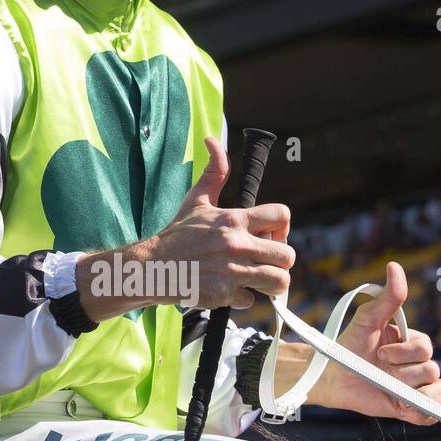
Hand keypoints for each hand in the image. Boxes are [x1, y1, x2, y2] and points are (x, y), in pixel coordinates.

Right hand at [150, 136, 293, 308]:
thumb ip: (214, 171)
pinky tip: (231, 290)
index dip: (282, 226)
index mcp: (234, 220)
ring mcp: (232, 272)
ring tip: (259, 279)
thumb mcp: (196, 200)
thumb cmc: (177, 233)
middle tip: (267, 261)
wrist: (152, 266)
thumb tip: (213, 140)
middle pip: (288, 255)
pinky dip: (244, 298)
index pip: (282, 216)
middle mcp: (237, 245)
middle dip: (282, 260)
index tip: (272, 234)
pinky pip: (251, 300)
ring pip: (279, 281)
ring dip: (272, 283)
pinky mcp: (223, 294)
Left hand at [306, 261, 440, 424]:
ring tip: (391, 387)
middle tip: (379, 369)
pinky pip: (432, 414)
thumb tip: (395, 267)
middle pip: (431, 369)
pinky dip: (425, 411)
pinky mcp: (408, 408)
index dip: (404, 351)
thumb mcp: (368, 319)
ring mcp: (414, 388)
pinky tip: (406, 405)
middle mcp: (416, 366)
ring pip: (437, 391)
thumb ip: (387, 297)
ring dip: (413, 390)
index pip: (426, 347)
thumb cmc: (348, 345)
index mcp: (411, 344)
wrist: (331, 376)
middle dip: (404, 371)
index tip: (380, 352)